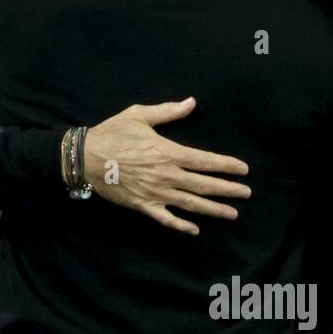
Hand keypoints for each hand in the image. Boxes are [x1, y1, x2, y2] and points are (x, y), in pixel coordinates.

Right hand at [84, 97, 250, 234]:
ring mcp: (156, 193)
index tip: (243, 170)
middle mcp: (166, 175)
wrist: (85, 157)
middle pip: (204, 185)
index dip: (227, 166)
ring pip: (191, 205)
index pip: (206, 161)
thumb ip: (168, 111)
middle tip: (247, 193)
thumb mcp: (140, 115)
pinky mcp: (143, 205)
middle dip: (228, 190)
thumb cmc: (112, 133)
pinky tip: (196, 230)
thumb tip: (191, 102)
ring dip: (214, 210)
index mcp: (168, 152)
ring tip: (233, 213)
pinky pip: (166, 219)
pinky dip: (181, 226)